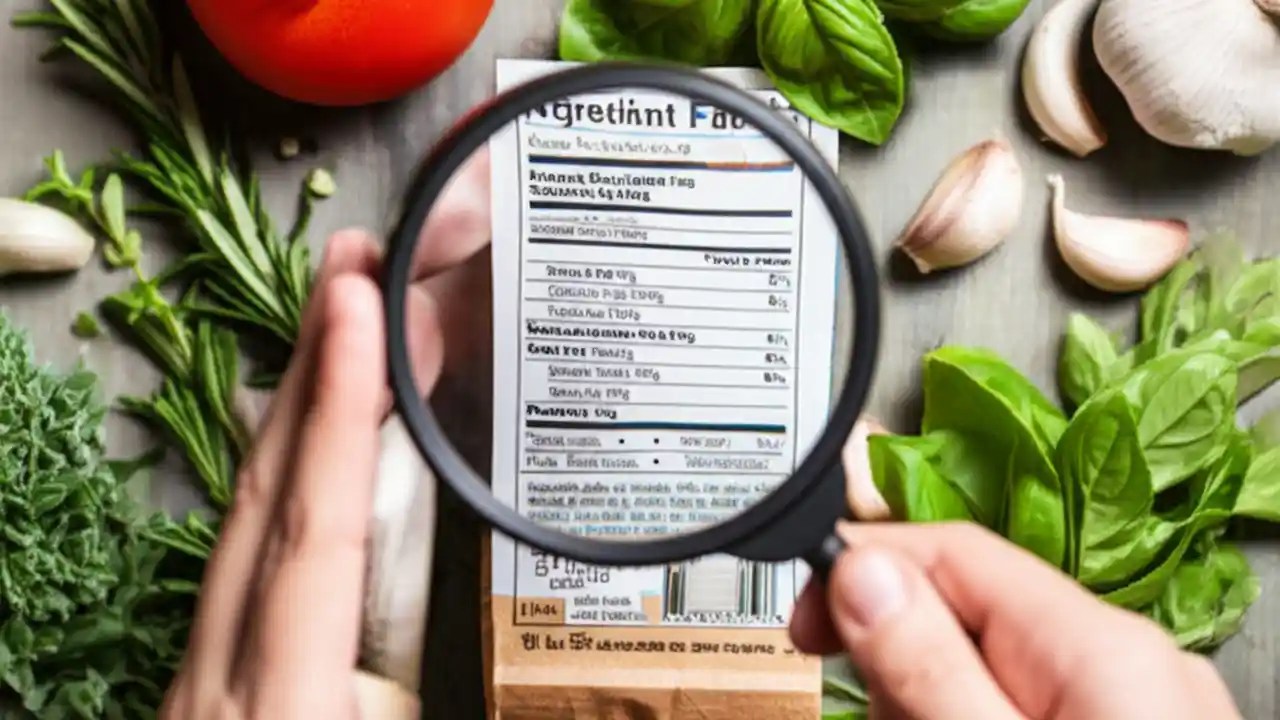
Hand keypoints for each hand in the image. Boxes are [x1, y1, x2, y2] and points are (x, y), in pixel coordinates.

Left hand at [158, 230, 433, 717]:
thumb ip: (423, 705)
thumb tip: (498, 681)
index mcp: (282, 708)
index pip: (318, 533)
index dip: (342, 412)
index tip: (360, 307)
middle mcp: (221, 683)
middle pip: (266, 497)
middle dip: (313, 369)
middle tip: (355, 270)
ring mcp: (199, 687)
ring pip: (244, 523)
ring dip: (295, 416)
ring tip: (340, 334)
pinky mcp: (202, 697)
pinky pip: (238, 559)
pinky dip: (279, 485)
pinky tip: (302, 462)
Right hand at [790, 522, 1242, 719]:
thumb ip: (929, 666)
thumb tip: (864, 572)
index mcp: (1104, 647)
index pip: (955, 549)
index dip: (866, 569)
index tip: (809, 616)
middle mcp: (1132, 662)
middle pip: (968, 607)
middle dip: (900, 655)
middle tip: (877, 709)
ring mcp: (1137, 705)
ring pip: (990, 661)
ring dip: (930, 698)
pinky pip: (1024, 701)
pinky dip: (973, 711)